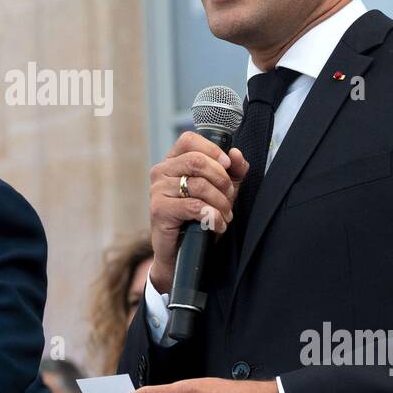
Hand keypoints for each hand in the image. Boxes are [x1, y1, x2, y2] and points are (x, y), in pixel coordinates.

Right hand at [147, 133, 249, 290]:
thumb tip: (236, 154)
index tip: (228, 166)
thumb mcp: (222, 190)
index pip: (189, 139)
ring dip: (220, 203)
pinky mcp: (159, 210)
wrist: (182, 253)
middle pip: (197, 161)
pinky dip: (212, 216)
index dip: (212, 149)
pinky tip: (217, 225)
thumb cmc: (200, 217)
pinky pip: (194, 206)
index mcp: (173, 161)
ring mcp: (157, 190)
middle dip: (222, 180)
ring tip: (225, 216)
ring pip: (199, 186)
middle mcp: (161, 171)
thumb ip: (233, 171)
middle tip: (230, 198)